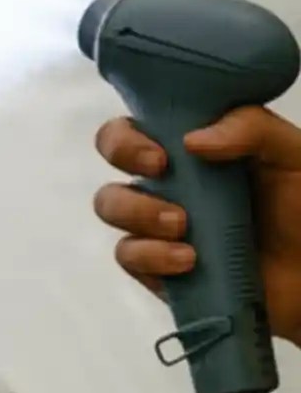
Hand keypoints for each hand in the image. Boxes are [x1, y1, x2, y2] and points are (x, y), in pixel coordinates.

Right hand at [93, 106, 300, 345]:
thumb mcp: (292, 154)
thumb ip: (251, 127)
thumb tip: (193, 140)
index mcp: (188, 149)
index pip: (136, 125)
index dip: (130, 133)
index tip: (162, 152)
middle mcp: (166, 181)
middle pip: (111, 156)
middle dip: (124, 157)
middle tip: (162, 171)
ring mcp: (155, 224)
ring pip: (110, 205)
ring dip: (138, 211)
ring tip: (181, 225)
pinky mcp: (155, 266)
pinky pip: (128, 255)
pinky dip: (152, 255)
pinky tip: (188, 260)